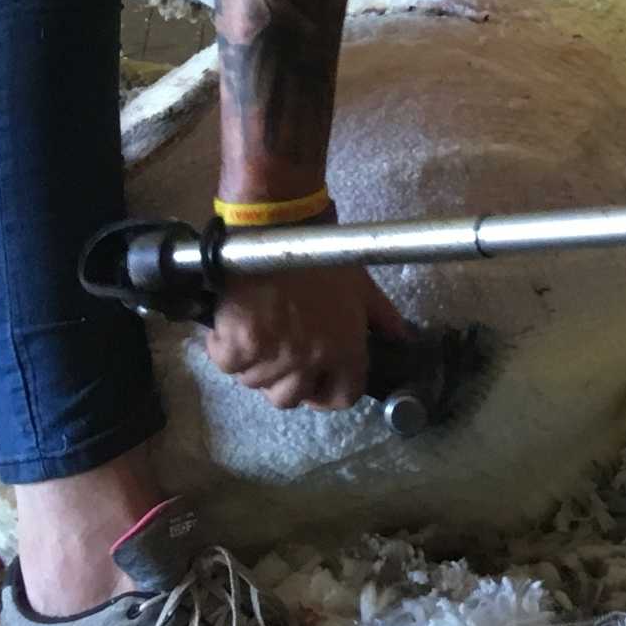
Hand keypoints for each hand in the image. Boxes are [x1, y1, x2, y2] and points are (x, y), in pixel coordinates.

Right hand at [206, 263, 408, 411]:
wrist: (276, 227)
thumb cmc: (320, 253)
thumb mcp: (360, 283)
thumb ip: (381, 315)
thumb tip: (400, 337)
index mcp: (344, 349)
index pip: (341, 397)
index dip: (326, 393)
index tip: (314, 382)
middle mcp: (309, 360)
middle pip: (288, 398)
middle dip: (282, 380)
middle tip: (277, 350)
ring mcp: (272, 355)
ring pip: (254, 382)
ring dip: (253, 363)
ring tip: (256, 330)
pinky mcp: (238, 345)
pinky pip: (227, 364)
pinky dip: (224, 348)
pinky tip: (231, 326)